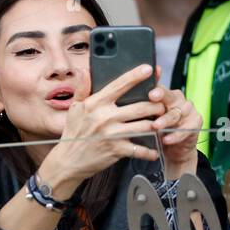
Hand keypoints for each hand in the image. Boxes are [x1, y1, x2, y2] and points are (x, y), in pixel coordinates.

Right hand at [42, 65, 163, 191]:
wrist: (68, 160)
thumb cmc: (73, 133)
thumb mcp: (74, 108)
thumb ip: (82, 89)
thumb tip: (85, 70)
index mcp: (96, 104)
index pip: (119, 85)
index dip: (136, 76)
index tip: (149, 69)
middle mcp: (105, 117)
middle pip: (140, 107)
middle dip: (156, 105)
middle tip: (162, 105)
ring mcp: (112, 134)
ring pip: (145, 126)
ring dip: (157, 125)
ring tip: (161, 123)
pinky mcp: (117, 150)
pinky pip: (140, 149)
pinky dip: (150, 151)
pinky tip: (154, 150)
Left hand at [147, 81, 202, 179]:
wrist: (172, 148)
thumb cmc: (156, 129)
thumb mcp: (145, 118)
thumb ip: (138, 108)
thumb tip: (122, 98)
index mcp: (164, 94)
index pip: (159, 87)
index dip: (154, 86)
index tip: (148, 86)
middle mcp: (177, 99)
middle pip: (169, 96)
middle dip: (161, 96)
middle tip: (152, 97)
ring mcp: (188, 109)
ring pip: (176, 113)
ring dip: (166, 120)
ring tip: (156, 126)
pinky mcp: (196, 121)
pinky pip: (186, 128)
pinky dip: (175, 135)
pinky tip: (166, 139)